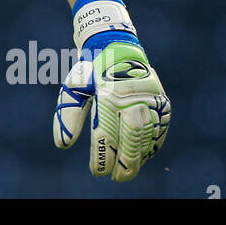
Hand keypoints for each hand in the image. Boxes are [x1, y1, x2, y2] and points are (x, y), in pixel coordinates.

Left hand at [52, 41, 170, 180]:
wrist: (117, 46)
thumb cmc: (90, 71)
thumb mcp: (73, 88)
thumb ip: (68, 115)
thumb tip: (62, 144)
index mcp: (108, 92)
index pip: (106, 133)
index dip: (103, 157)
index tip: (97, 171)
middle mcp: (133, 95)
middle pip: (132, 137)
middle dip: (125, 162)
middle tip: (117, 177)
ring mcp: (152, 98)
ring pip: (148, 136)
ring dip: (139, 157)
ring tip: (127, 171)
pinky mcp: (162, 102)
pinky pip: (160, 130)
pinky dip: (151, 146)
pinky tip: (142, 157)